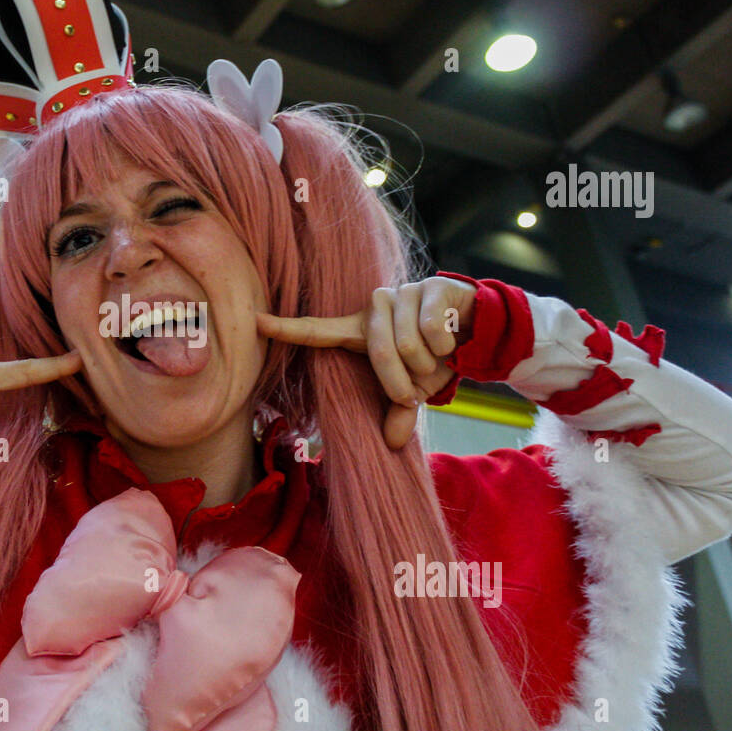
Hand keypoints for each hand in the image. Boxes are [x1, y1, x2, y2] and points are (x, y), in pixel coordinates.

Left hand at [256, 277, 477, 449]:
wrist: (476, 331)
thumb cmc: (433, 358)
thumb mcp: (415, 390)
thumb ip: (399, 411)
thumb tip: (390, 444)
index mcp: (360, 330)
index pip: (318, 330)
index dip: (286, 328)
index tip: (255, 322)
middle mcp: (374, 306)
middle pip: (381, 353)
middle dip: (402, 381)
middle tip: (415, 389)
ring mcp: (401, 293)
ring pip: (410, 345)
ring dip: (429, 364)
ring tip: (437, 357)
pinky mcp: (430, 287)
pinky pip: (433, 332)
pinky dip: (447, 348)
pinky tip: (452, 338)